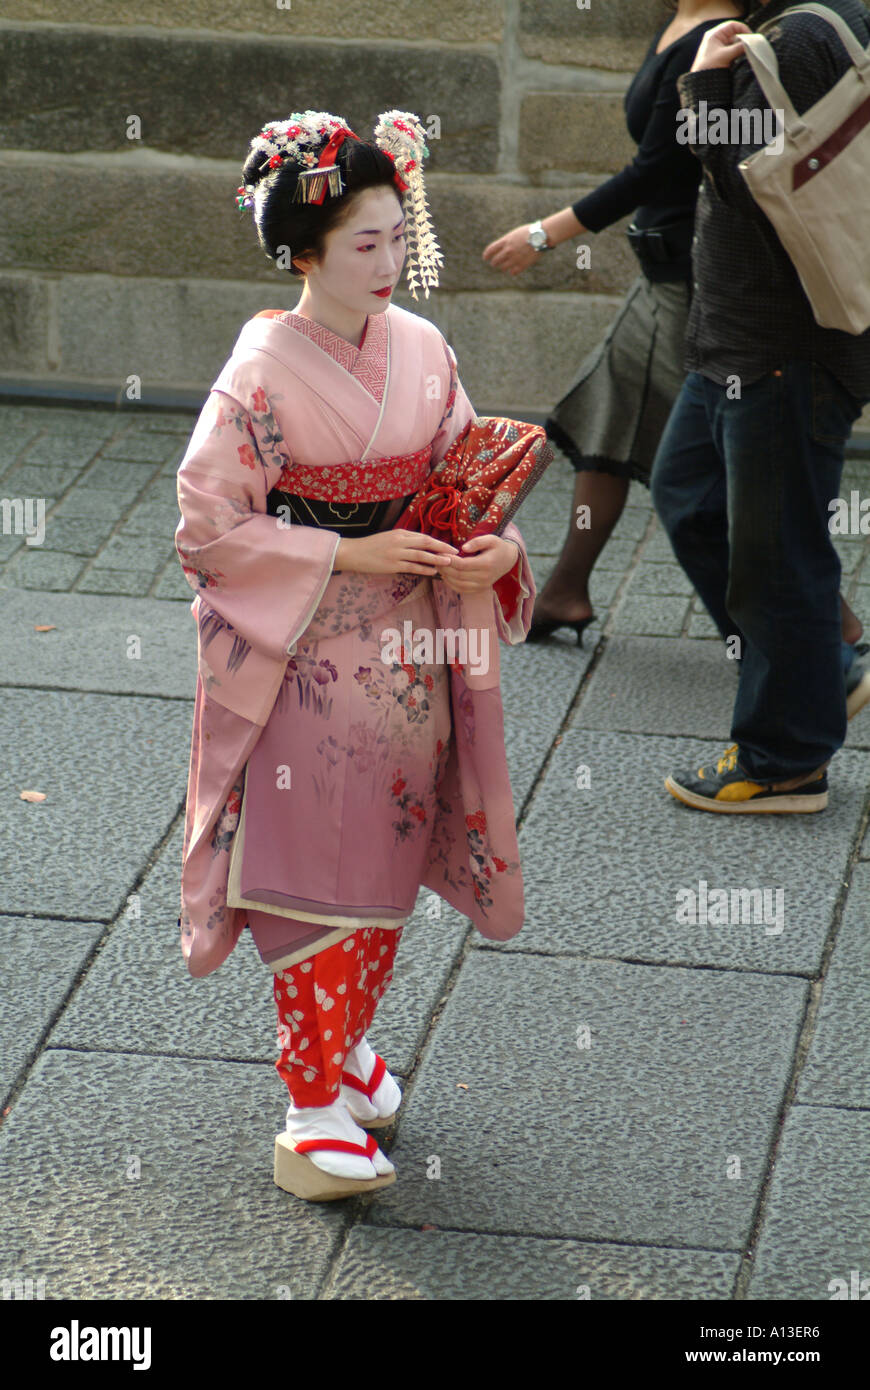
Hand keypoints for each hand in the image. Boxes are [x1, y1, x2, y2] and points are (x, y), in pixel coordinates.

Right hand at [335, 529, 457, 575]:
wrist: (353, 553)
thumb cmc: (371, 546)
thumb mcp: (388, 538)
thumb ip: (404, 541)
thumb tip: (420, 546)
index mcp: (400, 533)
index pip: (424, 537)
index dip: (438, 542)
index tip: (450, 547)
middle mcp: (400, 541)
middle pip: (426, 543)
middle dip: (442, 548)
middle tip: (456, 553)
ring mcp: (396, 553)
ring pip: (421, 555)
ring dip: (436, 559)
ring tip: (449, 563)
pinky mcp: (392, 565)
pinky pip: (412, 567)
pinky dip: (424, 569)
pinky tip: (433, 571)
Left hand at [437, 534, 518, 593]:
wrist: (508, 560)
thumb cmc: (497, 547)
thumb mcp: (491, 538)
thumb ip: (477, 542)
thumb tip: (463, 548)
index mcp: (487, 564)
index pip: (463, 565)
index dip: (449, 560)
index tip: (440, 553)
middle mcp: (484, 578)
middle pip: (458, 576)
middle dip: (444, 568)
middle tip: (435, 559)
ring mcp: (482, 585)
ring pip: (458, 584)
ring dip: (446, 576)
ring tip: (438, 566)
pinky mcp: (479, 589)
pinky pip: (461, 589)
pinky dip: (450, 584)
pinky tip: (445, 575)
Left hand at [482, 224, 540, 276]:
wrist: (542, 235)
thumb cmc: (530, 232)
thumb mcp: (515, 234)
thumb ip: (507, 241)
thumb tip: (503, 248)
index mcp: (506, 241)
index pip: (490, 250)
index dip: (486, 255)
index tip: (485, 258)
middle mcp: (508, 250)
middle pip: (495, 261)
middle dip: (494, 263)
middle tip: (495, 264)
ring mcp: (515, 258)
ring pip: (503, 268)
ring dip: (503, 267)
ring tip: (505, 267)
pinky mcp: (522, 265)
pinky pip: (513, 272)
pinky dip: (512, 271)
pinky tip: (514, 270)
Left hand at [690, 20, 750, 69]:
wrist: (701, 81)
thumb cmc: (709, 66)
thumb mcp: (725, 55)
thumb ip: (738, 48)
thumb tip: (750, 44)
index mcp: (715, 34)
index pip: (732, 25)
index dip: (742, 28)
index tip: (750, 36)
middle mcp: (717, 38)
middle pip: (734, 33)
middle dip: (742, 38)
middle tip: (750, 44)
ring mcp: (720, 46)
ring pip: (735, 42)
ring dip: (741, 46)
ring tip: (747, 51)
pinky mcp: (722, 54)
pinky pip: (733, 49)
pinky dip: (739, 51)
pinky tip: (743, 55)